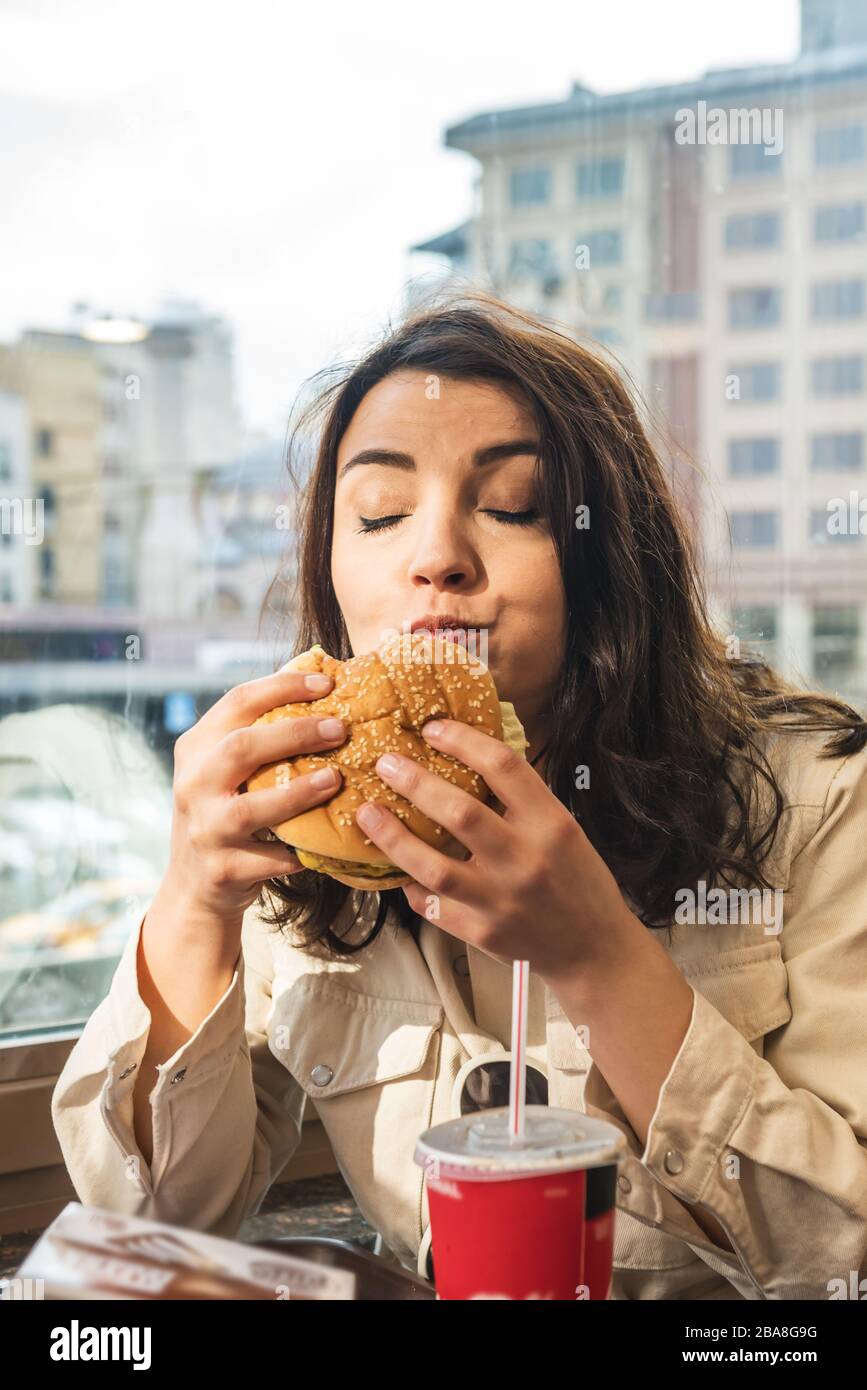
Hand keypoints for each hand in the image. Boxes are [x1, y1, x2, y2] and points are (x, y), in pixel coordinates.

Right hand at [163, 667, 347, 931]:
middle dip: (295, 733)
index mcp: (196, 748)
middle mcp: (193, 784)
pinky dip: (297, 851)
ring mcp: (204, 829)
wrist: (193, 887)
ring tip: (335, 779)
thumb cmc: (225, 813)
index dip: (283, 687)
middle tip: (339, 729)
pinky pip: (268, 860)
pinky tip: (325, 843)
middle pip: (241, 747)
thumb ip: (257, 734)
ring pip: (250, 808)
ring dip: (298, 793)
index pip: (237, 701)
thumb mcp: (224, 769)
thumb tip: (322, 688)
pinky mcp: (221, 869)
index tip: (327, 683)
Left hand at [355, 718, 635, 979]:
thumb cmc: (577, 878)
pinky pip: (432, 905)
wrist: (593, 948)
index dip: (462, 741)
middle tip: (386, 763)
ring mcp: (501, 901)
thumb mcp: (562, 828)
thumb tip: (467, 755)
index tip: (432, 728)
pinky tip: (395, 869)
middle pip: (460, 812)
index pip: (503, 768)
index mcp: (551, 824)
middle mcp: (526, 860)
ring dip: (393, 836)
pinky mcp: (481, 933)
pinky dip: (409, 885)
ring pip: (433, 866)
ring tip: (366, 812)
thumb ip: (522, 800)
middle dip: (415, 782)